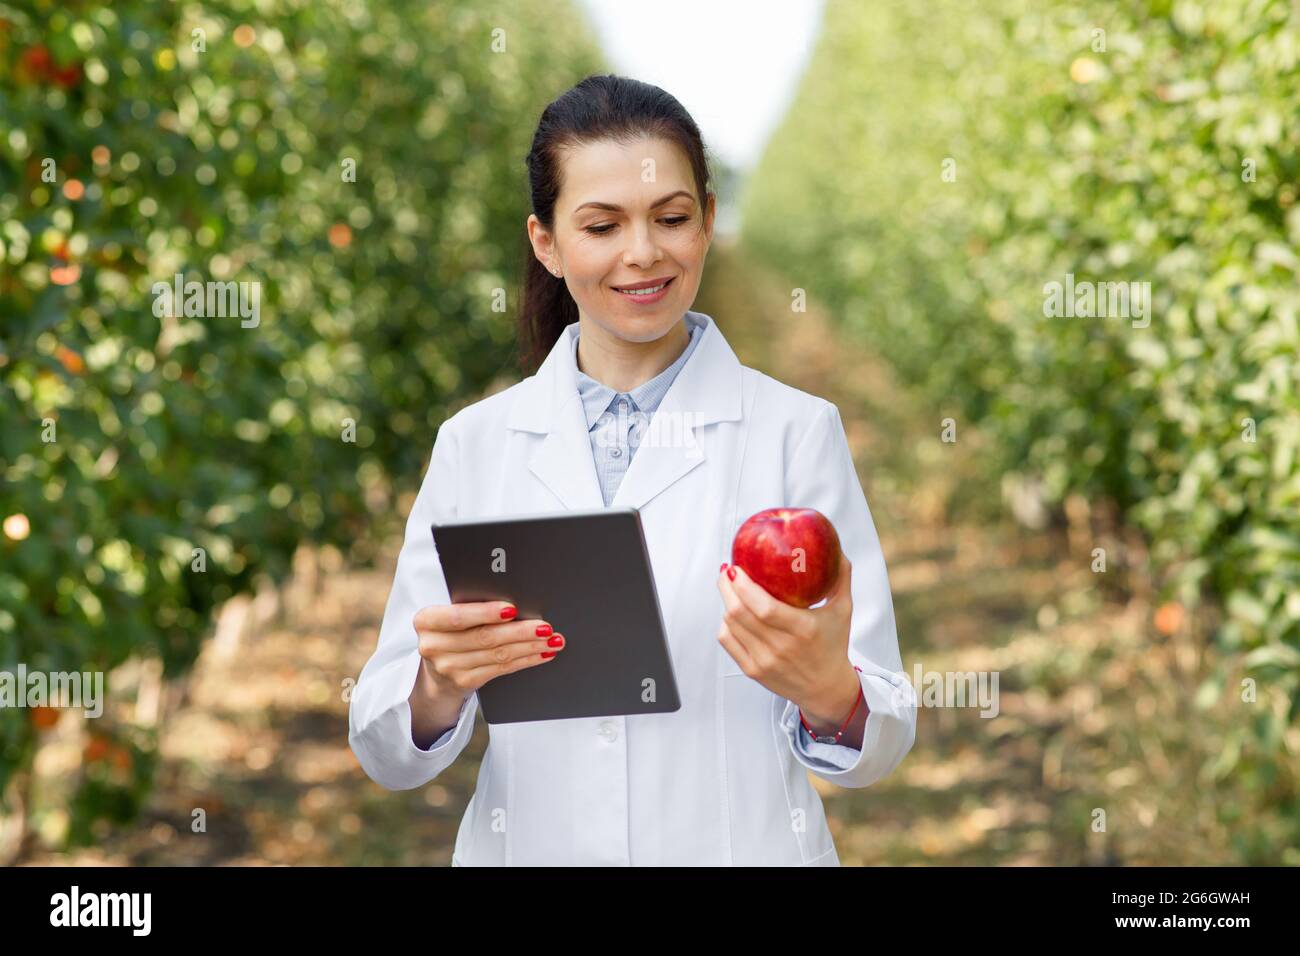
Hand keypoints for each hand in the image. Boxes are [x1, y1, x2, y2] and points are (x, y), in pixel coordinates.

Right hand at [412, 601, 565, 696]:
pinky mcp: (465, 682)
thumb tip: (515, 601)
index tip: (513, 609)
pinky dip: (526, 660)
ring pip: (497, 654)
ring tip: (552, 639)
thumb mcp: (450, 617)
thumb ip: (472, 607)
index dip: (486, 613)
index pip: (458, 616)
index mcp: (427, 621)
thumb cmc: (451, 632)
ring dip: (529, 646)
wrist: (437, 672)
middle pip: (484, 637)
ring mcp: (449, 668)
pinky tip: (541, 653)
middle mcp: (433, 646)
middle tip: (545, 626)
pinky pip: (502, 669)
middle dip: (520, 631)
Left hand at [716, 546, 860, 727]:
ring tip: (729, 586)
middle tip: (728, 571)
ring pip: (731, 625)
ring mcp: (764, 661)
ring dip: (726, 602)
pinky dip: (726, 623)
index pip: (763, 607)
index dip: (744, 586)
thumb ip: (840, 578)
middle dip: (727, 587)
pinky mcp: (753, 671)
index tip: (737, 567)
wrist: (826, 688)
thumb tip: (836, 548)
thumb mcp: (843, 610)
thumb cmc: (834, 644)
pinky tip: (731, 611)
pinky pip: (727, 641)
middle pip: (739, 613)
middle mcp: (781, 647)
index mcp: (803, 629)